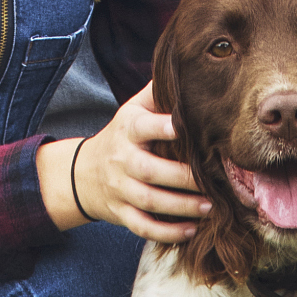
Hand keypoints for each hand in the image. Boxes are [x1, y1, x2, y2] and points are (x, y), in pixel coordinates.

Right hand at [40, 84, 207, 242]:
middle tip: (213, 182)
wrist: (83, 173)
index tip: (184, 128)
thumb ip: (157, 93)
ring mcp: (120, 189)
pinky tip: (190, 230)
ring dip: (181, 207)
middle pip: (150, 171)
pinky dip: (166, 232)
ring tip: (210, 208)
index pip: (143, 127)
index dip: (162, 127)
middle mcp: (122, 160)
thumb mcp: (132, 109)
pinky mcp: (120, 213)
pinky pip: (142, 227)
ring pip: (149, 202)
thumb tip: (186, 64)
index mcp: (128, 129)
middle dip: (182, 179)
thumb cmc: (122, 136)